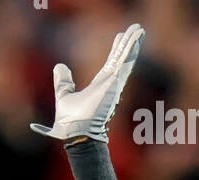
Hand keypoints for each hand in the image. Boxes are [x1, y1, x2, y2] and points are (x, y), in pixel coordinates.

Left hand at [30, 23, 143, 144]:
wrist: (75, 132)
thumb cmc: (70, 122)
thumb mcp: (64, 96)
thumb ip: (63, 83)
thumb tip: (59, 67)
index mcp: (99, 87)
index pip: (110, 65)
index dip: (116, 51)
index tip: (120, 39)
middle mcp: (109, 85)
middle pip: (120, 59)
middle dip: (128, 44)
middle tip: (136, 29)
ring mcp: (113, 84)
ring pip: (125, 58)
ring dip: (132, 43)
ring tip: (139, 28)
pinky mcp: (114, 83)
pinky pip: (125, 61)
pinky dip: (131, 48)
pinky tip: (138, 36)